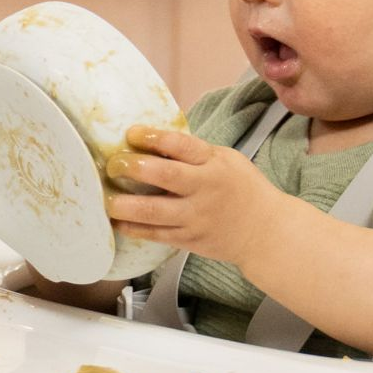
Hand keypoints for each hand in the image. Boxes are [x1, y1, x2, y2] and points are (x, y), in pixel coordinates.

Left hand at [103, 126, 294, 272]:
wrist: (265, 232)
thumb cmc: (241, 189)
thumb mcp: (226, 160)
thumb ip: (193, 153)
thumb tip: (150, 140)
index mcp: (214, 163)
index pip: (181, 145)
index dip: (154, 137)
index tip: (130, 133)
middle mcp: (204, 189)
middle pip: (164, 175)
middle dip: (133, 167)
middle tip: (113, 164)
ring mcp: (195, 217)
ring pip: (154, 211)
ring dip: (124, 205)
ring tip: (106, 199)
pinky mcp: (188, 240)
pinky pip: (154, 234)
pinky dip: (132, 228)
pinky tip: (116, 220)